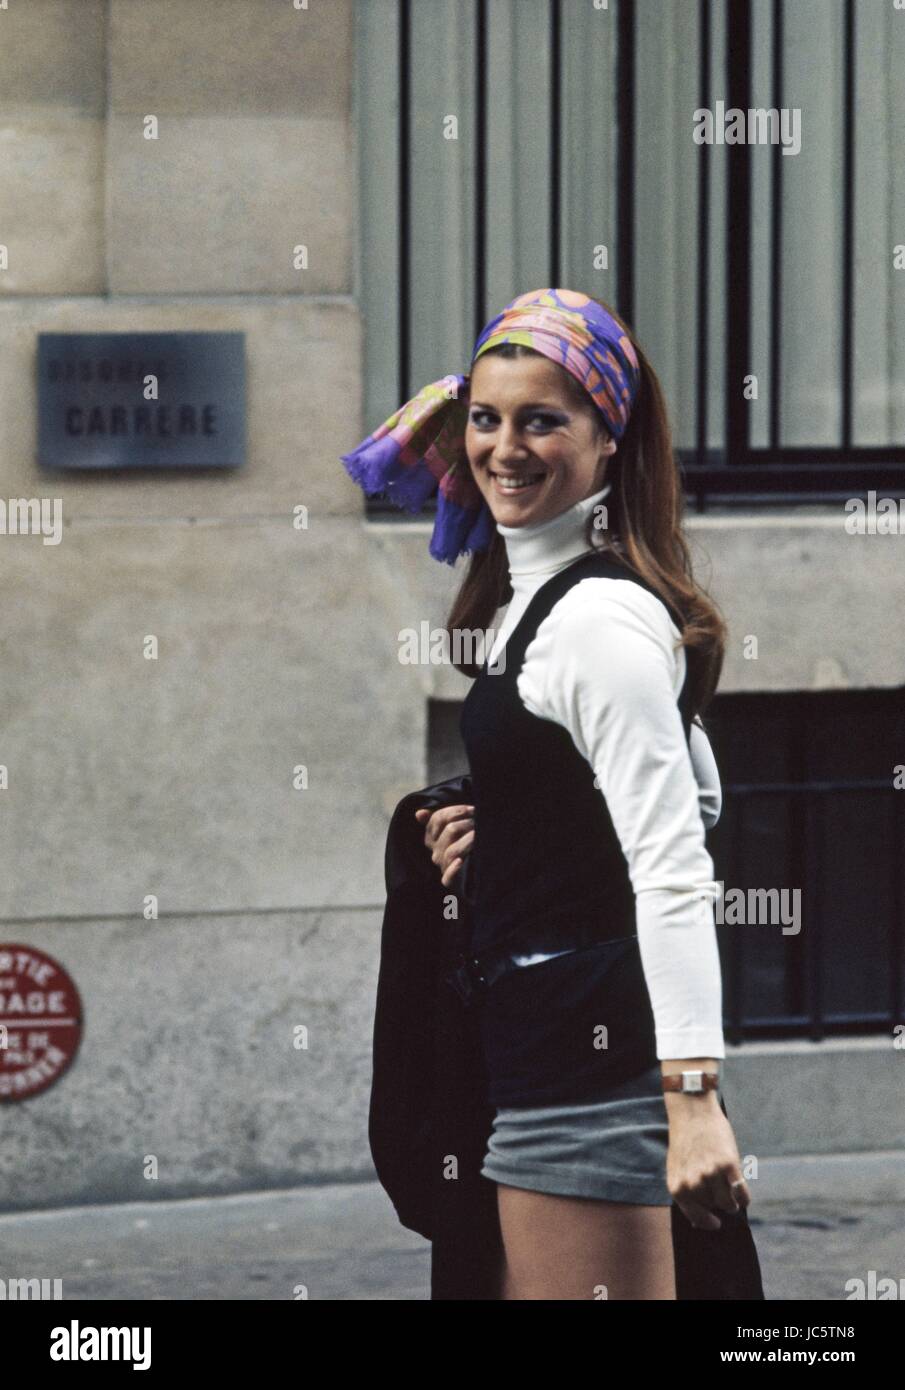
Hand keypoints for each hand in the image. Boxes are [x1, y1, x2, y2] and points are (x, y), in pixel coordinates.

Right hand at [413, 803, 474, 887]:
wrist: (476, 868)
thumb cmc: (464, 841)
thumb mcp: (453, 827)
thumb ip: (438, 819)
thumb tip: (419, 814)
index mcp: (432, 837)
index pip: (439, 819)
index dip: (456, 811)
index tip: (472, 809)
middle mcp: (435, 852)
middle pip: (450, 831)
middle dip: (467, 823)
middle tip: (481, 821)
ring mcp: (443, 866)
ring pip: (452, 851)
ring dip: (469, 840)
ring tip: (480, 834)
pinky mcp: (450, 881)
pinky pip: (447, 879)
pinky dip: (452, 870)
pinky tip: (460, 861)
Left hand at [664, 1093, 751, 1229]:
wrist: (692, 1112)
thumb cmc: (686, 1141)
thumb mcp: (677, 1168)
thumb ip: (685, 1192)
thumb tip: (697, 1222)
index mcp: (677, 1186)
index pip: (695, 1216)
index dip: (707, 1222)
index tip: (716, 1223)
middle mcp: (693, 1183)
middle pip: (713, 1208)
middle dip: (717, 1202)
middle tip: (719, 1189)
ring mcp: (711, 1174)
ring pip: (728, 1204)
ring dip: (733, 1202)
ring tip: (731, 1192)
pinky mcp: (729, 1164)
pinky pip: (742, 1194)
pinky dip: (744, 1198)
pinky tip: (743, 1195)